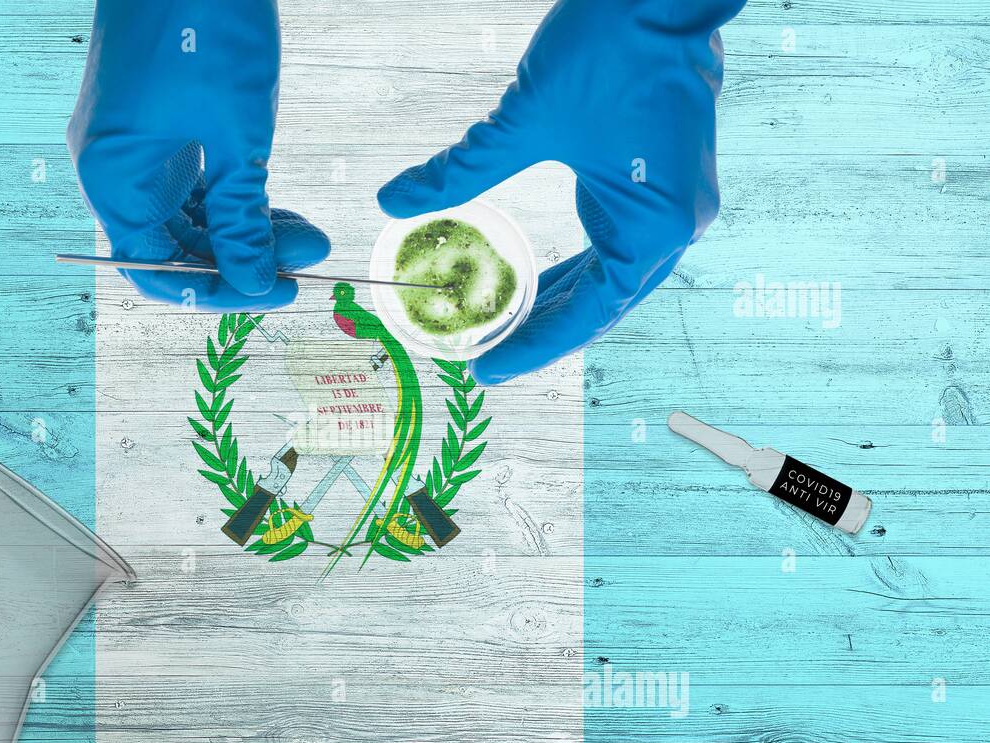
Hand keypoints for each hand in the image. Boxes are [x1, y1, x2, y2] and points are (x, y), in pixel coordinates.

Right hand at [67, 0, 328, 309]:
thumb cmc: (203, 25)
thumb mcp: (236, 137)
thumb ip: (242, 218)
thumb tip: (254, 283)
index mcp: (114, 179)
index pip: (158, 271)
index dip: (217, 293)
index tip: (276, 292)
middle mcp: (112, 168)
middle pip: (175, 247)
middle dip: (243, 258)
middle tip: (308, 260)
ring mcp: (131, 145)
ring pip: (188, 217)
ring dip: (244, 230)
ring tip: (307, 232)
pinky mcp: (153, 124)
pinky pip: (189, 182)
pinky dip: (232, 197)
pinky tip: (276, 205)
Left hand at [378, 0, 744, 383]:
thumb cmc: (606, 47)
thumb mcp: (522, 120)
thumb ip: (459, 170)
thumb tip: (391, 200)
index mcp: (651, 227)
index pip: (588, 313)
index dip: (534, 347)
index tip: (486, 370)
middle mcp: (674, 227)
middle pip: (603, 305)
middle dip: (544, 331)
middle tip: (486, 357)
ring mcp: (675, 206)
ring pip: (612, 278)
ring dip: (561, 301)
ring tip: (506, 327)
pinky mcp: (664, 183)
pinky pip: (619, 244)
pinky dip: (580, 266)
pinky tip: (540, 280)